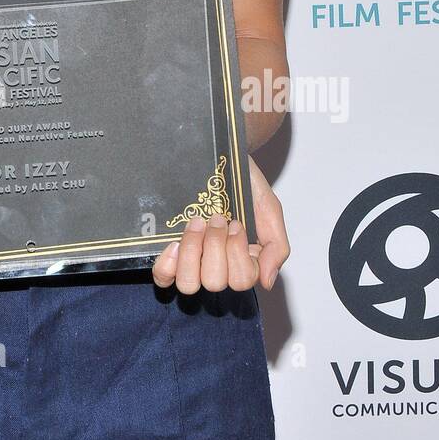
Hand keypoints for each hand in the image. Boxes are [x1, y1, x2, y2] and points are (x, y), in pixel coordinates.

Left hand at [151, 156, 289, 293]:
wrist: (220, 156)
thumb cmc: (245, 185)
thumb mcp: (269, 211)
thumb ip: (276, 247)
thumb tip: (267, 281)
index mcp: (243, 261)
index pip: (241, 282)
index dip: (237, 253)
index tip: (236, 223)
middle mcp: (217, 266)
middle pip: (214, 283)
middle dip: (216, 245)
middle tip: (218, 218)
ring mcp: (192, 260)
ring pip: (188, 283)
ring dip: (193, 250)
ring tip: (198, 222)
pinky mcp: (170, 252)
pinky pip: (163, 276)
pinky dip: (168, 263)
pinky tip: (175, 242)